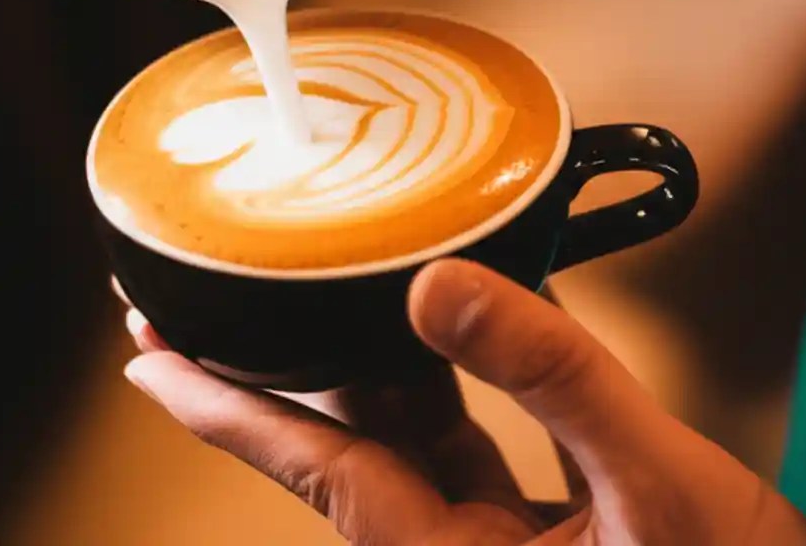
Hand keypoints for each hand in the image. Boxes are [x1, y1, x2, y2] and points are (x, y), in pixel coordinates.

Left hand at [119, 259, 805, 544]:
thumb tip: (440, 284)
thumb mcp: (656, 483)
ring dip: (376, 370)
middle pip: (351, 453)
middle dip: (287, 373)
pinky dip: (462, 388)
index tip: (149, 356)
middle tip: (218, 297)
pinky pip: (474, 454)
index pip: (322, 474)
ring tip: (328, 291)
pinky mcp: (540, 539)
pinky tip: (458, 325)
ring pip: (414, 448)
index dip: (226, 411)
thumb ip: (555, 378)